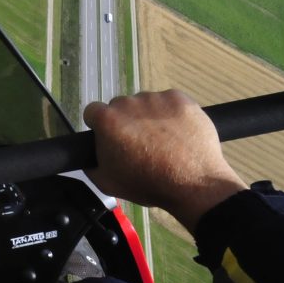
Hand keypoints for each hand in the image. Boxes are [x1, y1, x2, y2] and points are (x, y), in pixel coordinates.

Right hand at [83, 90, 246, 231]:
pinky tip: (179, 133)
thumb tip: (88, 155)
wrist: (194, 184)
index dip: (101, 127)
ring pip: (147, 104)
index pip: (93, 112)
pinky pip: (170, 101)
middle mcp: (128, 102)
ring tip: (165, 141)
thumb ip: (90, 164)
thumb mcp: (107, 183)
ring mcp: (155, 98)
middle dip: (127, 121)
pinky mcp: (179, 98)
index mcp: (107, 120)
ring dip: (150, 117)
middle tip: (141, 144)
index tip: (113, 140)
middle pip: (121, 106)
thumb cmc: (148, 184)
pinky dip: (172, 113)